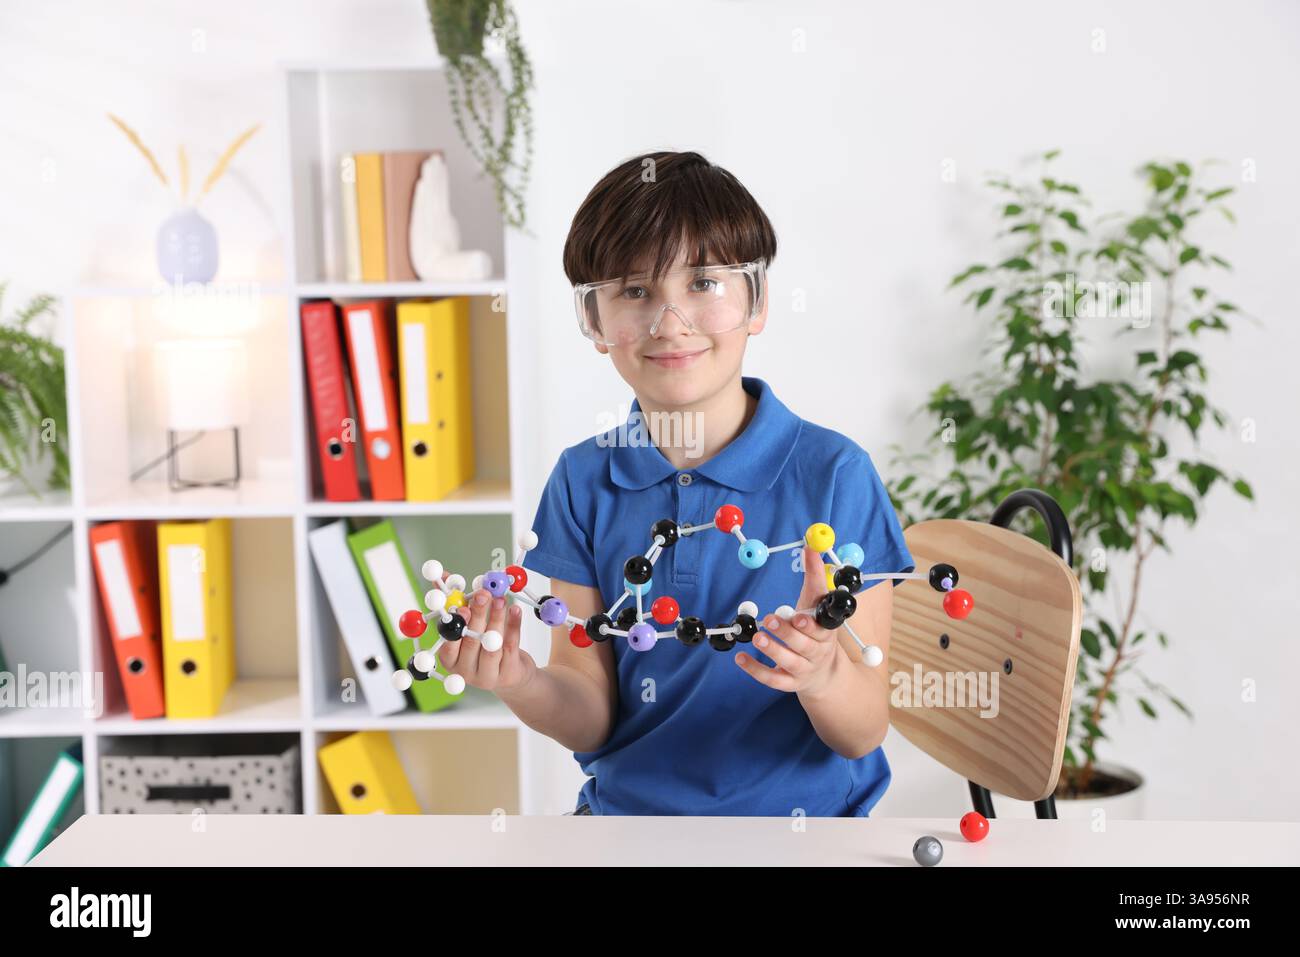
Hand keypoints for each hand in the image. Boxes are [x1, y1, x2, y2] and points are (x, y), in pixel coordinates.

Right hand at [436, 584, 537, 693]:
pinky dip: (513, 625)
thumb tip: (445, 576)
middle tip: (483, 595)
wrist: (511, 672)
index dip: (454, 625)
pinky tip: (515, 610)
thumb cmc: (484, 643)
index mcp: (449, 659)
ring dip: (496, 618)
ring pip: (491, 645)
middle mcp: (465, 671)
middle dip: (477, 615)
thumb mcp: (469, 624)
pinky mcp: (508, 674)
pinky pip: (510, 646)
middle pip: (470, 642)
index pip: (447, 643)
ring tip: (500, 599)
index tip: (461, 607)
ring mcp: (487, 676)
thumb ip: (456, 602)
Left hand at [734, 545, 840, 695]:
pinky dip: (756, 670)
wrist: (824, 672)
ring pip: (789, 663)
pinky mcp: (789, 683)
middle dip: (787, 634)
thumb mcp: (816, 604)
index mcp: (826, 632)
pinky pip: (773, 680)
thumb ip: (814, 576)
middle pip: (804, 646)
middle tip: (769, 620)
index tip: (797, 615)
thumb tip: (811, 546)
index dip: (809, 624)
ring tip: (757, 638)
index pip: (821, 628)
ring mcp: (803, 670)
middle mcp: (818, 652)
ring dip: (772, 651)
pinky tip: (740, 659)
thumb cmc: (816, 629)